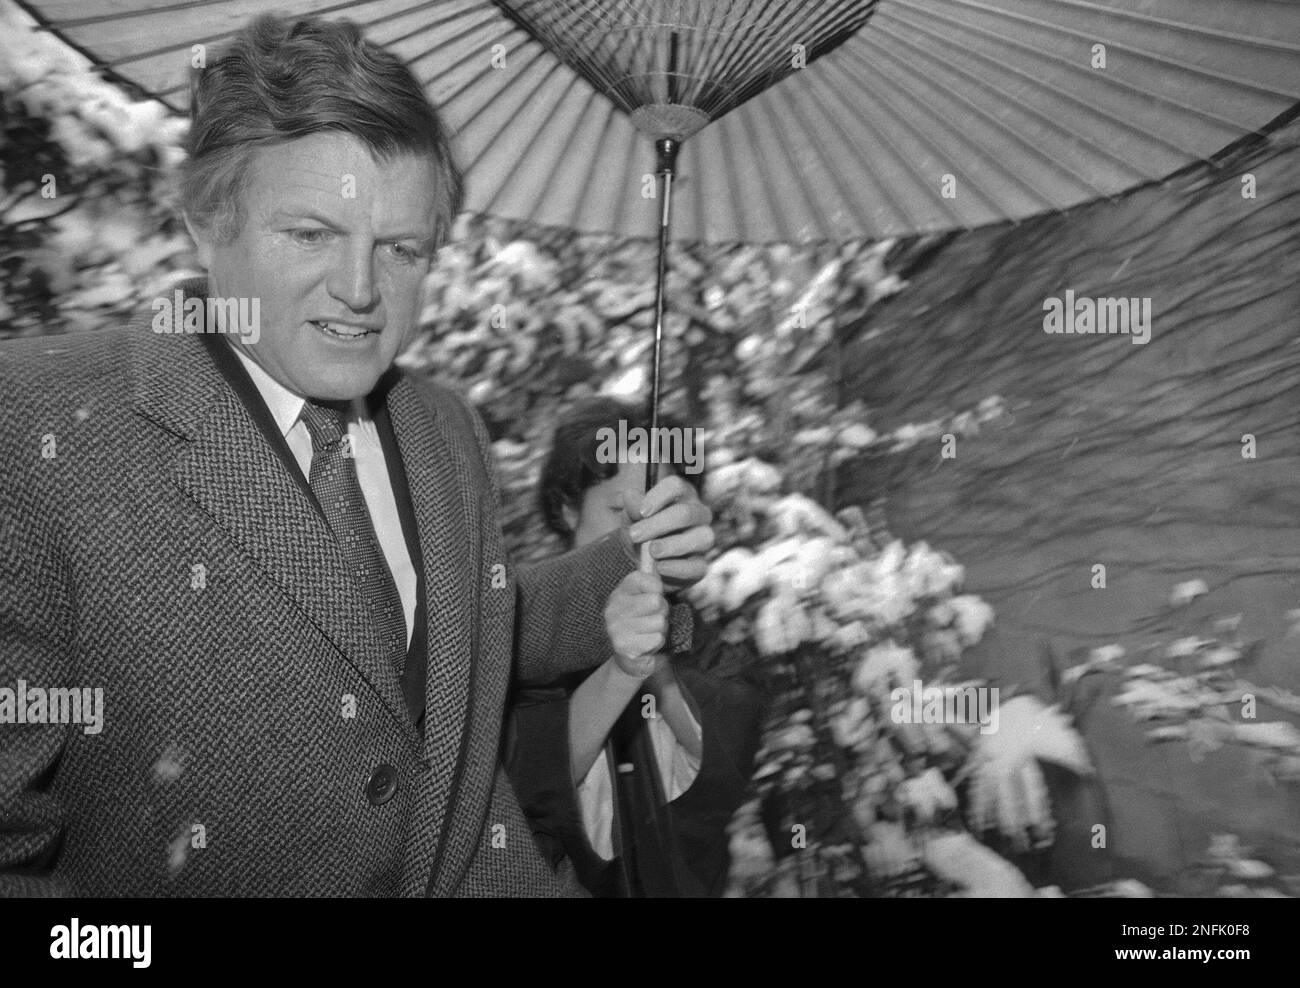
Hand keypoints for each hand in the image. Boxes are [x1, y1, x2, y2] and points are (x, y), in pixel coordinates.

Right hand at [605, 570, 668, 678]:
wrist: (631, 657)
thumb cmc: (643, 622)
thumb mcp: (645, 597)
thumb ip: (650, 577)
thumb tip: (650, 547)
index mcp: (620, 591)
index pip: (646, 579)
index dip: (657, 589)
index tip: (654, 596)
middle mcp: (613, 607)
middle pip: (656, 602)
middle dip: (662, 612)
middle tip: (652, 618)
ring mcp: (616, 628)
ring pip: (659, 622)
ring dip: (660, 629)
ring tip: (648, 632)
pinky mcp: (623, 647)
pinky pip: (656, 639)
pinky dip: (656, 643)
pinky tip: (646, 644)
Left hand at [623, 474, 714, 589]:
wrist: (646, 565)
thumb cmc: (642, 534)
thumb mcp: (632, 520)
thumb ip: (632, 508)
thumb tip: (630, 495)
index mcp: (681, 496)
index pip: (676, 486)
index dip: (658, 497)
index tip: (642, 512)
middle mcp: (698, 513)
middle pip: (685, 513)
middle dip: (658, 524)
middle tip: (635, 535)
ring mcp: (704, 538)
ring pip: (700, 537)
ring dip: (672, 545)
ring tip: (651, 552)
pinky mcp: (702, 565)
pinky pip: (697, 566)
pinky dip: (677, 567)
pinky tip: (660, 568)